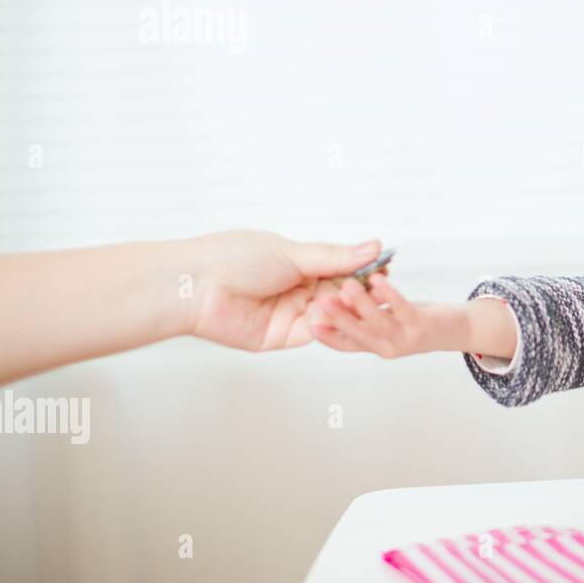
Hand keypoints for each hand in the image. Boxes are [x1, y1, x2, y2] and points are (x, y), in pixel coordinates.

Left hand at [185, 231, 382, 351]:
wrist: (197, 287)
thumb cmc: (235, 258)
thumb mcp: (292, 252)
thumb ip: (335, 256)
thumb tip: (374, 246)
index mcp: (301, 262)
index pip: (342, 267)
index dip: (364, 269)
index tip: (386, 267)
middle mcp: (299, 288)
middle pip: (340, 292)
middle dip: (359, 291)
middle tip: (380, 288)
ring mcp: (292, 313)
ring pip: (330, 313)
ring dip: (345, 309)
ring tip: (359, 301)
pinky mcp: (283, 336)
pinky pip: (314, 332)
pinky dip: (327, 326)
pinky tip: (335, 316)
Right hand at [308, 274, 437, 358]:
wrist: (454, 329)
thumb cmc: (414, 321)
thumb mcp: (385, 321)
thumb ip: (363, 315)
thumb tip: (335, 298)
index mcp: (375, 345)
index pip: (346, 344)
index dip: (327, 337)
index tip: (308, 323)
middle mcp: (387, 346)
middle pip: (358, 334)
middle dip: (338, 319)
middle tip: (319, 303)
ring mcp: (404, 337)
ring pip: (377, 322)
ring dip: (360, 304)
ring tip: (346, 286)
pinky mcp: (421, 325)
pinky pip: (402, 308)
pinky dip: (389, 293)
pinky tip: (378, 279)